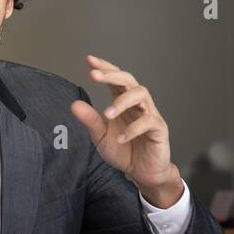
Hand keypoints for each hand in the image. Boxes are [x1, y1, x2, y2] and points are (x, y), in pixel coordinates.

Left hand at [70, 55, 181, 206]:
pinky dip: (133, 128)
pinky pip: (149, 122)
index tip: (89, 60)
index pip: (115, 79)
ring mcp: (150, 114)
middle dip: (111, 75)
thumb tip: (74, 104)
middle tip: (94, 75)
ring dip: (122, 102)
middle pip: (129, 80)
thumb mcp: (100, 137)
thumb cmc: (124, 151)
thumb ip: (90, 120)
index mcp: (123, 102)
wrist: (142, 173)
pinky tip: (121, 138)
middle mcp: (137, 104)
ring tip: (107, 114)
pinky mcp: (159, 129)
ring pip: (141, 95)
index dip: (105, 68)